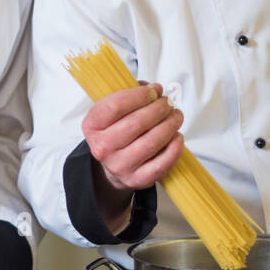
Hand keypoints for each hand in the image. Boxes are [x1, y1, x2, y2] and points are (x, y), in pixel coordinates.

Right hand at [81, 82, 183, 227]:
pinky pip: (162, 163)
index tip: (153, 91)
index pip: (115, 106)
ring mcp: (119, 166)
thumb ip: (131, 95)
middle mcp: (102, 148)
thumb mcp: (113, 111)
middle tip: (168, 103)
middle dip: (159, 109)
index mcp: (92, 126)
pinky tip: (177, 136)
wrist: (113, 165)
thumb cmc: (116, 132)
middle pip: (136, 123)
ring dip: (170, 125)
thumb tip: (155, 90)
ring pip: (151, 142)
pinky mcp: (137, 179)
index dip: (139, 96)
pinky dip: (175, 147)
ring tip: (176, 116)